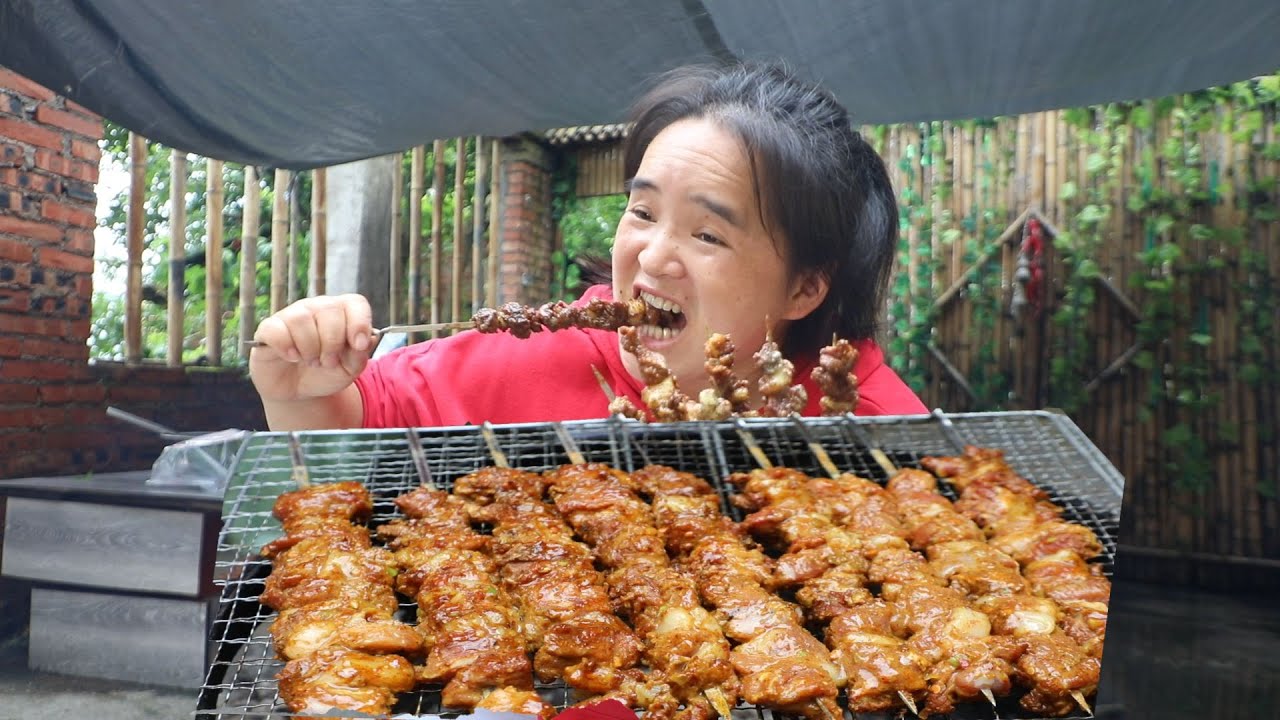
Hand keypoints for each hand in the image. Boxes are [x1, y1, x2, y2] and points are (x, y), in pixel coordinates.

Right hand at [249, 294, 374, 402]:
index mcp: (342, 313)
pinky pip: (276, 330)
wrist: (298, 391)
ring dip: (310, 348)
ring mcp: (292, 315)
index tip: (359, 345)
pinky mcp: (269, 328)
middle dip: (332, 343)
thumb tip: (369, 338)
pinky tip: (292, 357)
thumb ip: (360, 355)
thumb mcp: (349, 369)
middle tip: (328, 362)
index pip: (355, 303)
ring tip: (310, 361)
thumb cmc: (326, 373)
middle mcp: (317, 308)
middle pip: (329, 310)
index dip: (360, 322)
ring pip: (302, 319)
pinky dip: (286, 347)